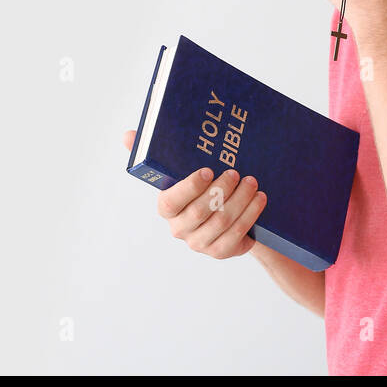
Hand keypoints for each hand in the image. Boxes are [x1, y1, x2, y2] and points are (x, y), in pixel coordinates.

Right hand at [122, 129, 267, 259]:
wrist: (223, 212)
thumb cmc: (199, 186)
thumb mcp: (180, 168)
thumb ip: (152, 152)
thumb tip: (127, 135)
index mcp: (166, 207)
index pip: (172, 201)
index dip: (189, 187)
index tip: (207, 170)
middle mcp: (180, 228)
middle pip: (200, 212)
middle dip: (221, 190)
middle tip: (236, 173)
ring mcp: (199, 243)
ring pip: (221, 222)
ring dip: (240, 201)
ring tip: (252, 182)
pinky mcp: (220, 251)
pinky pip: (236, 236)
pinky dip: (250, 215)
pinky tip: (259, 200)